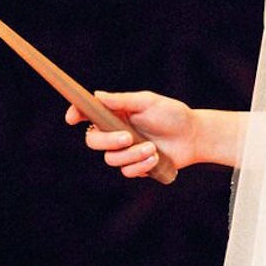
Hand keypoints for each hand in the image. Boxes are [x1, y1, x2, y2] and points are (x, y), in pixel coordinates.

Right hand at [64, 91, 197, 177]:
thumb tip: (97, 95)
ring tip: (152, 149)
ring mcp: (124, 151)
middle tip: (127, 137)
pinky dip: (140, 165)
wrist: (193, 136)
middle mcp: (115, 132)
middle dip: (108, 141)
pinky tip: (156, 159)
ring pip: (111, 159)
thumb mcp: (148, 102)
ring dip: (131, 155)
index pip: (88, 114)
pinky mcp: (135, 166)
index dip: (76, 115)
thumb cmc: (171, 114)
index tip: (72, 118)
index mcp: (115, 114)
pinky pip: (126, 171)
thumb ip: (122, 101)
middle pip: (93, 141)